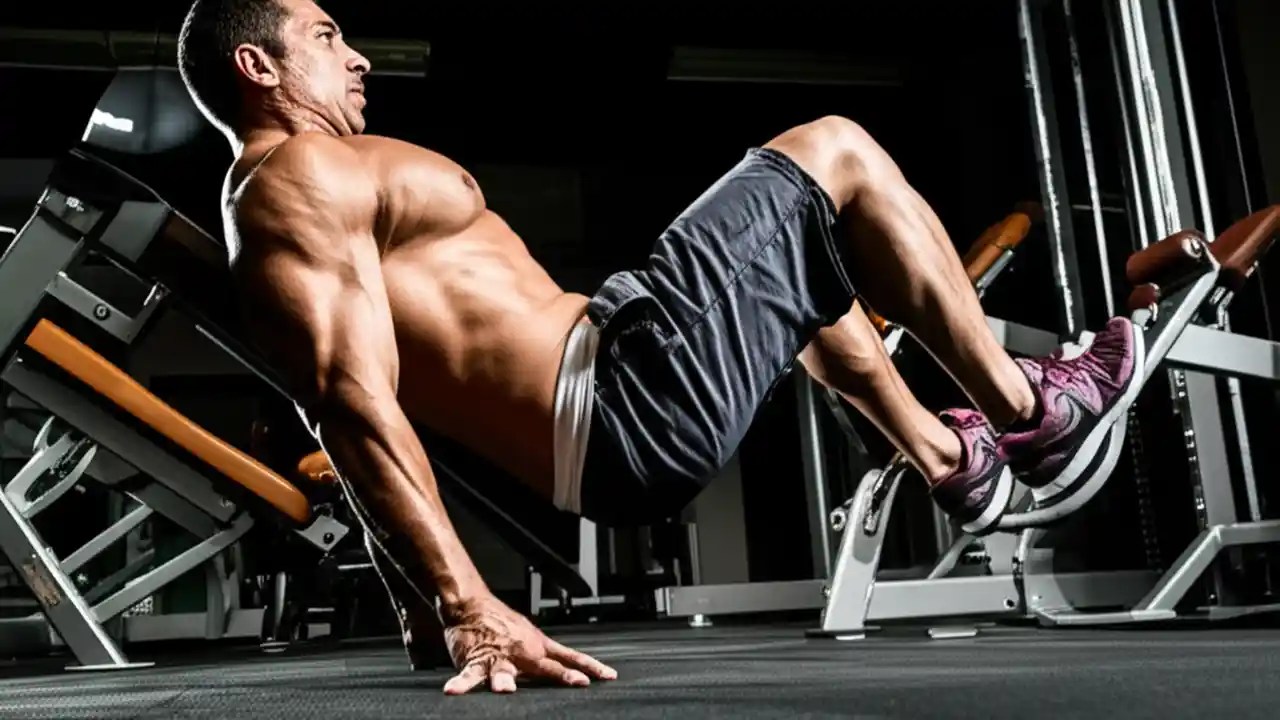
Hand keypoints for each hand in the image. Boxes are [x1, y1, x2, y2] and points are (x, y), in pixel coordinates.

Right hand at [440, 594, 616, 694]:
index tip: (610, 676)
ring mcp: (500, 657)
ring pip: (504, 672)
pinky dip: (461, 684)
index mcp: (538, 645)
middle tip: (579, 683)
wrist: (471, 605)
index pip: (571, 656)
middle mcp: (523, 651)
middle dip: (563, 676)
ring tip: (505, 690)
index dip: (591, 666)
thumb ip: (544, 655)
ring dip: (505, 681)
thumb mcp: (529, 636)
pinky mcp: (476, 660)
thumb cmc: (501, 623)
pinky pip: (468, 675)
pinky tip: (453, 691)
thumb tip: (566, 668)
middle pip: (546, 666)